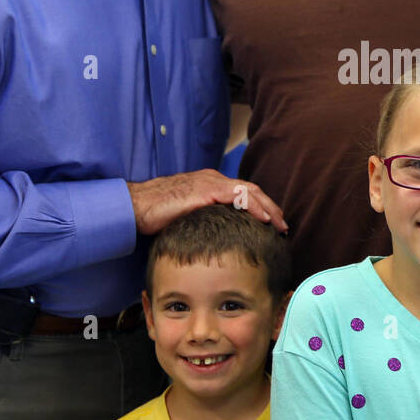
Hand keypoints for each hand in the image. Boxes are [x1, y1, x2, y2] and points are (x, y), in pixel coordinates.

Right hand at [126, 169, 286, 235]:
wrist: (136, 206)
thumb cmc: (156, 213)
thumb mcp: (186, 217)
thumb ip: (203, 221)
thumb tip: (216, 239)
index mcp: (210, 185)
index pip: (243, 193)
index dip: (260, 207)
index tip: (271, 224)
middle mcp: (213, 180)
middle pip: (251, 190)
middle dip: (270, 207)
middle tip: (282, 225)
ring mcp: (210, 183)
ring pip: (249, 191)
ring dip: (267, 208)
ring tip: (278, 224)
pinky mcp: (205, 190)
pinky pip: (237, 195)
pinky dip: (253, 206)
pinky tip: (263, 218)